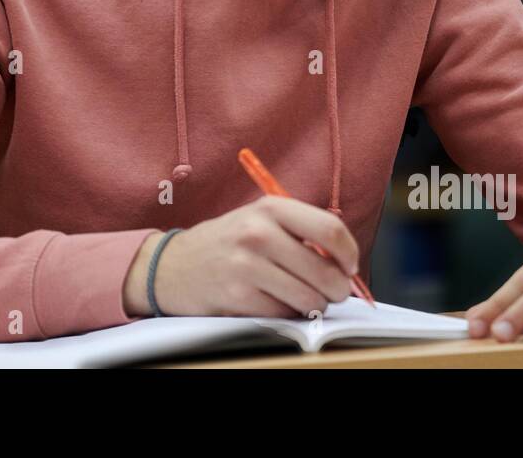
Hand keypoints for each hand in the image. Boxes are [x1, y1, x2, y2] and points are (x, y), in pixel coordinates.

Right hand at [121, 197, 356, 317]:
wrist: (171, 266)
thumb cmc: (227, 243)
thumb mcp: (260, 221)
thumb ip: (301, 233)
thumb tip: (346, 265)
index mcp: (270, 208)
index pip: (330, 229)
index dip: (349, 254)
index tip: (351, 267)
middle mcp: (258, 232)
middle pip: (325, 270)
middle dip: (337, 289)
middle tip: (333, 293)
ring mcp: (246, 265)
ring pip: (309, 297)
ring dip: (314, 305)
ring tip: (304, 299)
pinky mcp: (237, 296)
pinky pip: (284, 313)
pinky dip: (287, 314)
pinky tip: (275, 302)